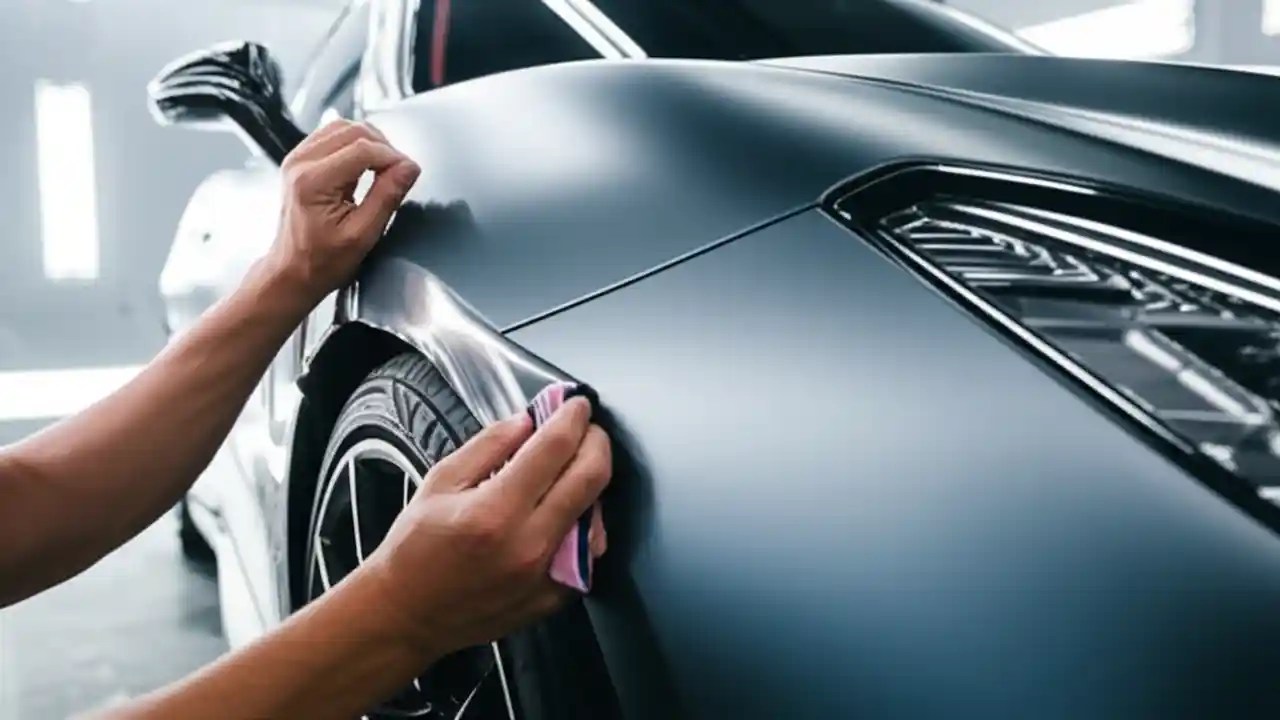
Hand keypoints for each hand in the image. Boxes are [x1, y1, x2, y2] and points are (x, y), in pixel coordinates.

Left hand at [268, 120, 420, 301]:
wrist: (292, 270)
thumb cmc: (322, 261)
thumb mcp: (363, 235)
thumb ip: (387, 197)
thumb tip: (409, 167)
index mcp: (313, 181)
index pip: (363, 149)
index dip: (393, 157)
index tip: (409, 172)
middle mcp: (300, 163)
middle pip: (353, 130)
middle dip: (384, 147)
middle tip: (399, 171)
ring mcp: (297, 158)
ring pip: (343, 127)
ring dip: (370, 142)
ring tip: (384, 169)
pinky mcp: (301, 160)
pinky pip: (332, 136)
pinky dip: (355, 145)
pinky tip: (366, 166)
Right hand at [360, 397, 611, 656]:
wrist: (407, 616)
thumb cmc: (415, 548)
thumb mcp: (440, 482)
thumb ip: (488, 445)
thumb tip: (529, 420)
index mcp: (495, 511)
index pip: (555, 449)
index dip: (572, 418)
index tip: (577, 405)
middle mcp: (529, 544)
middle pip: (591, 477)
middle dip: (596, 442)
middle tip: (587, 430)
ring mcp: (547, 576)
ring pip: (597, 514)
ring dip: (590, 484)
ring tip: (570, 470)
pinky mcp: (555, 598)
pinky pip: (588, 551)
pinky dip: (583, 524)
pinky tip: (563, 512)